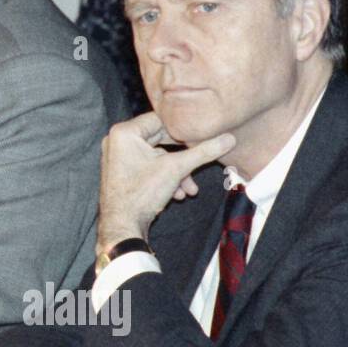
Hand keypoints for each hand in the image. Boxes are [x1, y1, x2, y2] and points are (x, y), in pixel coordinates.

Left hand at [97, 112, 234, 252]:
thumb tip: (229, 138)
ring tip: (191, 191)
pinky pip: (149, 167)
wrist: (122, 226)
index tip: (202, 136)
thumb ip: (203, 151)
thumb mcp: (176, 169)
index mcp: (125, 132)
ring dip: (178, 172)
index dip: (183, 129)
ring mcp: (119, 157)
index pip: (161, 119)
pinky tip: (178, 194)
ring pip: (158, 157)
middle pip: (160, 139)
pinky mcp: (124, 171)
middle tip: (201, 162)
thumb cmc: (142, 194)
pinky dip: (165, 178)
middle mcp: (118, 140)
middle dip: (184, 157)